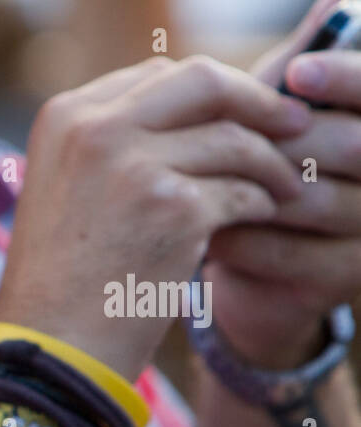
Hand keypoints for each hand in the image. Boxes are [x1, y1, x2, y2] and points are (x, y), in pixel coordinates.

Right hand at [0, 55, 309, 379]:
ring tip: (280, 188)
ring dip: (269, 164)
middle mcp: (95, 130)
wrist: (51, 346)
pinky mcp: (173, 208)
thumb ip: (113, 144)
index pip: (156, 76)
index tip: (235, 115)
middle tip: (288, 127)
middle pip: (202, 84)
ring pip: (233, 140)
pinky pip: (243, 191)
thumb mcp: (64, 191)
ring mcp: (134, 166)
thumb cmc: (58, 281)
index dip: (207, 93)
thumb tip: (199, 117)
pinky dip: (261, 205)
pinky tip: (259, 220)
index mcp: (64, 119)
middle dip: (255, 103)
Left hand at [206, 0, 360, 367]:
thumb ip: (301, 66)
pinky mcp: (340, 280)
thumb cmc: (260, 162)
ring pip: (313, 202)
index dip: (345, 78)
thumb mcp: (281, 109)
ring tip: (198, 181)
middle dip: (282, 140)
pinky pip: (287, 254)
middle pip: (351, 147)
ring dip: (249, 189)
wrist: (247, 255)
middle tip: (223, 137)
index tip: (296, 72)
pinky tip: (205, 230)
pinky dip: (239, 237)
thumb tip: (335, 0)